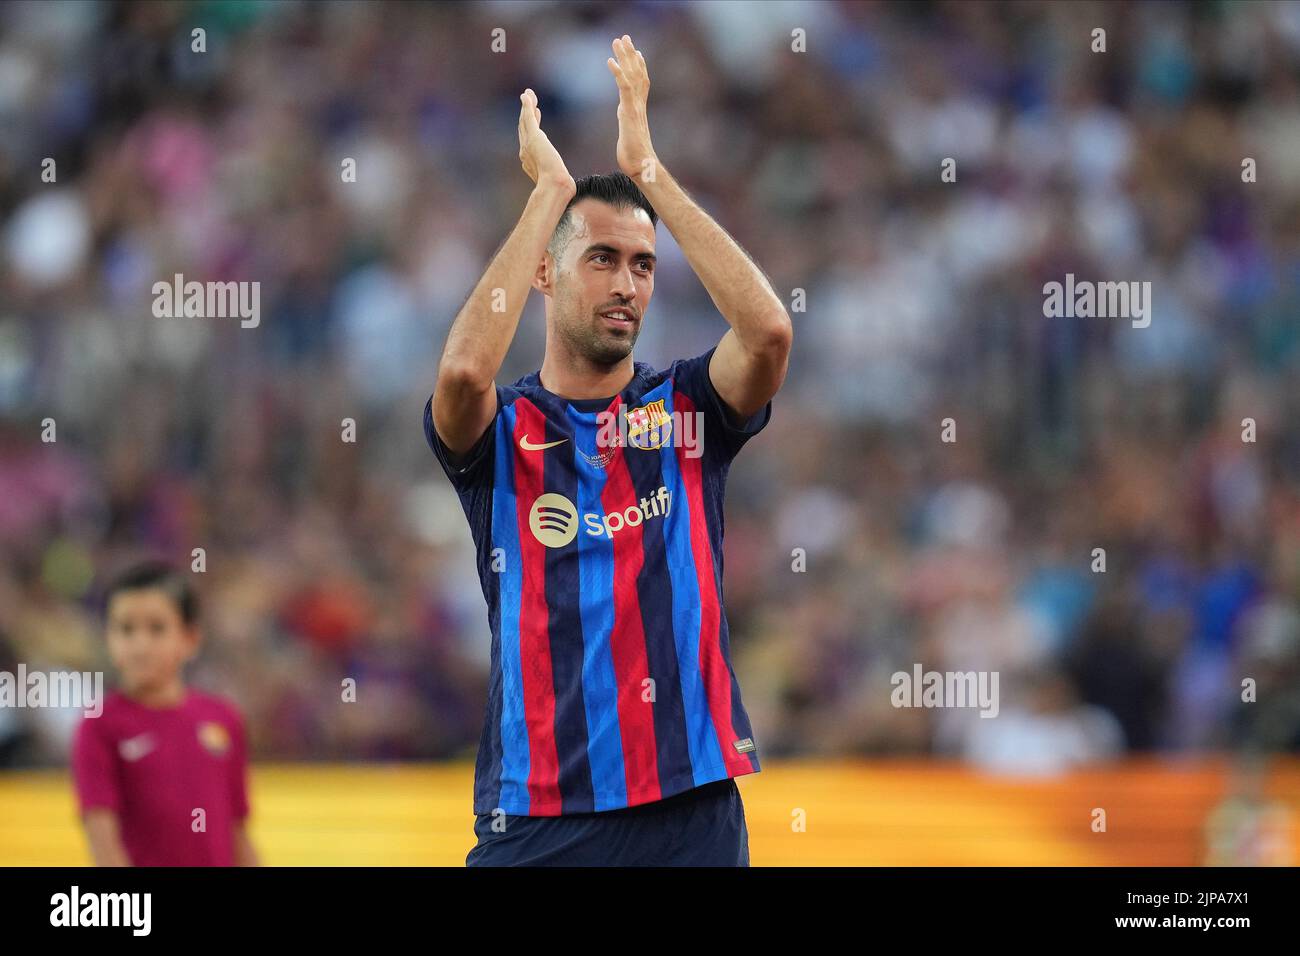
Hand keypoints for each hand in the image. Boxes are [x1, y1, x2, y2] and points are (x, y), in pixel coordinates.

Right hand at [517, 88, 573, 192]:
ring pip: (525, 120)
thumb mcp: (559, 182)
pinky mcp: (534, 137)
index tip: (537, 115)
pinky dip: (526, 106)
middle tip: (529, 101)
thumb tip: (569, 187)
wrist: (554, 186)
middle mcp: (524, 152)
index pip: (529, 139)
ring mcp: (527, 144)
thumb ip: (561, 180)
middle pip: (524, 128)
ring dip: (526, 106)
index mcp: (529, 161)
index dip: (532, 126)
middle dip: (526, 114)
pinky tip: (526, 96)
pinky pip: (528, 117)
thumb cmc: (559, 188)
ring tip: (528, 94)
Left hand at [606, 35, 656, 181]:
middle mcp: (638, 104)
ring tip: (618, 40)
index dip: (638, 66)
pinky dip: (618, 72)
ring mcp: (635, 107)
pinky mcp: (629, 111)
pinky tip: (610, 60)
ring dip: (625, 56)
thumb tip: (625, 119)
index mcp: (637, 109)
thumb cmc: (634, 157)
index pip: (640, 82)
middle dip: (631, 54)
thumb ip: (627, 122)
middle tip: (625, 37)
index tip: (636, 51)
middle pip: (637, 73)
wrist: (641, 166)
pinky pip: (624, 87)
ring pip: (632, 75)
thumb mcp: (628, 135)